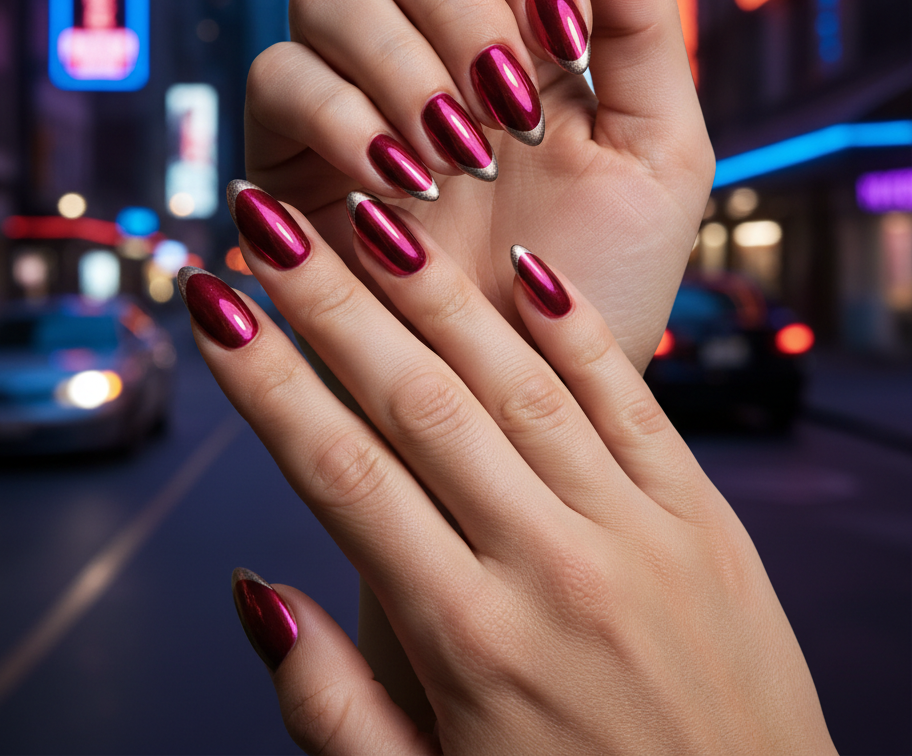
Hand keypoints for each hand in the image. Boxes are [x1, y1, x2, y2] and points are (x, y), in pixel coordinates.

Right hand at [180, 184, 834, 754]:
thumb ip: (333, 701)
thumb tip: (256, 591)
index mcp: (469, 642)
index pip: (340, 476)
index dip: (267, 380)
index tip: (215, 307)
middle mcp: (551, 568)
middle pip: (418, 405)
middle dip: (331, 304)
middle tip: (271, 226)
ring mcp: (637, 532)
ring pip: (518, 384)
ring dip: (437, 294)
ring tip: (374, 216)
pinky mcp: (703, 519)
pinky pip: (632, 402)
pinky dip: (576, 330)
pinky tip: (526, 268)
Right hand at [244, 0, 714, 370]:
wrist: (533, 396)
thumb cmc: (602, 282)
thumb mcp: (658, 151)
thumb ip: (641, 21)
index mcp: (519, 31)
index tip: (562, 42)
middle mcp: (430, 46)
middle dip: (456, 2)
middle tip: (500, 105)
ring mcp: (355, 92)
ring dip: (398, 60)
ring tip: (451, 156)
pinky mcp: (291, 152)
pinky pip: (277, 77)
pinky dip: (337, 116)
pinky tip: (394, 180)